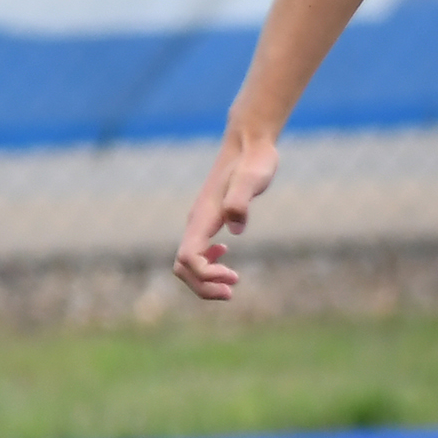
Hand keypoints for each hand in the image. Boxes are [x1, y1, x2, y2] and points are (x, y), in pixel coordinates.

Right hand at [173, 132, 278, 299]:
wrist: (249, 144)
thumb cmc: (254, 162)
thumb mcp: (253, 179)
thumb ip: (241, 200)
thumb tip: (235, 227)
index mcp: (203, 218)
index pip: (188, 258)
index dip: (206, 275)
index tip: (234, 278)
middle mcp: (196, 222)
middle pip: (182, 266)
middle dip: (202, 285)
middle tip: (231, 293)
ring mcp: (200, 221)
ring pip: (187, 261)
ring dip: (204, 278)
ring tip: (231, 283)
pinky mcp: (208, 219)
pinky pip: (195, 249)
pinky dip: (206, 263)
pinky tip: (225, 254)